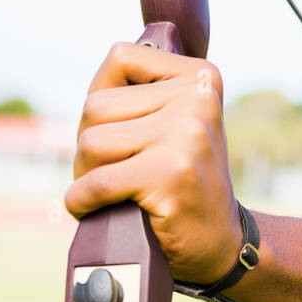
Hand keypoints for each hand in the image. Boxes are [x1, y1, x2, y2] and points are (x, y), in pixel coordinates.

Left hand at [64, 43, 241, 284]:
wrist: (220, 244)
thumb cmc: (183, 181)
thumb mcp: (174, 123)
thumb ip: (142, 91)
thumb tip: (108, 63)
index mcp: (200, 78)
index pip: (120, 57)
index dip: (104, 99)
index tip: (124, 131)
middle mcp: (197, 100)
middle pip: (95, 106)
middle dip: (90, 145)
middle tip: (115, 171)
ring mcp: (186, 136)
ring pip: (90, 144)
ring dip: (86, 175)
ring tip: (114, 191)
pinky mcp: (170, 175)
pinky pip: (94, 183)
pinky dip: (81, 202)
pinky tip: (95, 210)